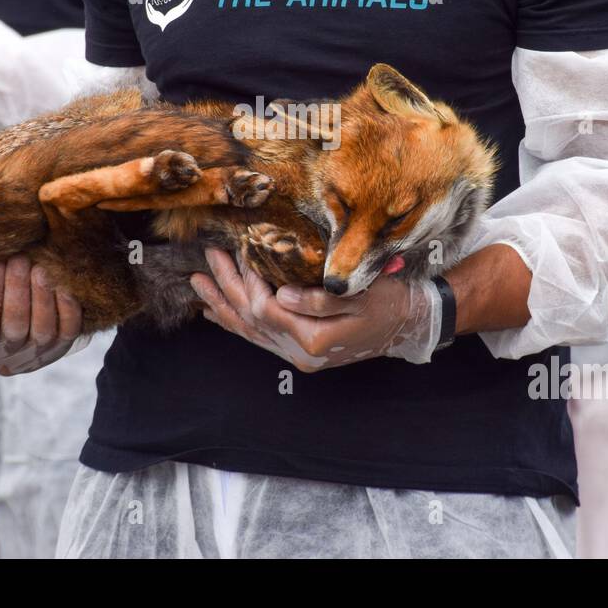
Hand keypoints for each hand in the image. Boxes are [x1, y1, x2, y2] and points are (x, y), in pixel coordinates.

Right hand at [0, 256, 83, 375]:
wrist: (8, 320)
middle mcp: (8, 356)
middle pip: (16, 326)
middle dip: (18, 290)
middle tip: (19, 259)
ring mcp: (37, 353)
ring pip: (43, 330)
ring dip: (42, 297)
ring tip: (39, 268)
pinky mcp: (62, 345)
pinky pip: (68, 329)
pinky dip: (67, 307)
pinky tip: (62, 282)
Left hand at [190, 248, 440, 371]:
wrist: (407, 325)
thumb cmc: (387, 302)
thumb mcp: (359, 295)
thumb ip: (318, 300)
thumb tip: (281, 295)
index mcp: (314, 339)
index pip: (266, 309)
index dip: (248, 281)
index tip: (239, 251)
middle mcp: (300, 354)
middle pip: (251, 320)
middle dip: (227, 288)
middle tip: (208, 258)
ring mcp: (297, 356)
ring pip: (250, 332)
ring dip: (223, 306)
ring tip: (199, 284)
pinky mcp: (299, 353)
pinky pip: (259, 340)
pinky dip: (237, 325)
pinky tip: (217, 314)